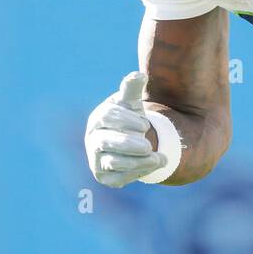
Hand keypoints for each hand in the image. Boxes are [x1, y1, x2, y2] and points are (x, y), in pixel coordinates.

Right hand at [85, 71, 172, 187]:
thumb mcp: (131, 102)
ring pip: (112, 162)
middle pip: (106, 142)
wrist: (131, 141)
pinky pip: (118, 178)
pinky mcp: (105, 177)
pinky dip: (137, 173)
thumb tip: (139, 75)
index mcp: (98, 118)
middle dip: (128, 144)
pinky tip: (154, 165)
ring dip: (137, 161)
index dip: (127, 120)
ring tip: (159, 158)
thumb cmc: (130, 117)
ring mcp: (96, 159)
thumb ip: (132, 89)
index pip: (108, 117)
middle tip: (148, 145)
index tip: (145, 124)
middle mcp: (93, 140)